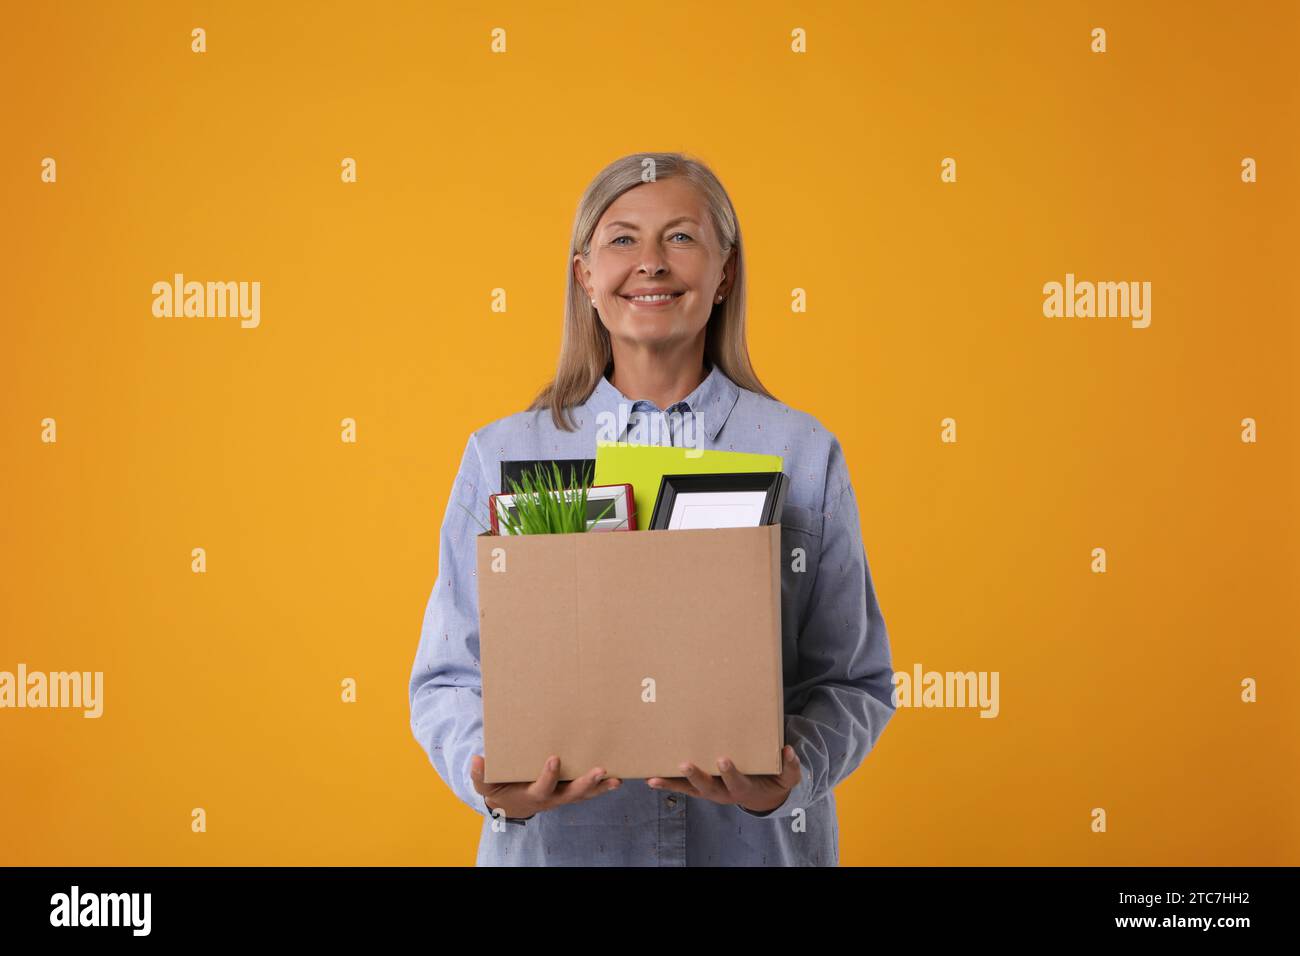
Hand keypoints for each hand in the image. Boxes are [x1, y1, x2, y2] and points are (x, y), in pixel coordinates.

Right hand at [470, 753, 620, 819]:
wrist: (509, 804)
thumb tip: (476, 760)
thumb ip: (480, 775)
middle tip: (599, 770)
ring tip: (617, 780)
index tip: (554, 758)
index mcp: (532, 794)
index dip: (549, 775)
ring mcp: (563, 796)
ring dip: (600, 788)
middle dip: (585, 783)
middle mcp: (552, 798)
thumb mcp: (485, 783)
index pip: (543, 787)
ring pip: (584, 794)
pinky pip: (588, 791)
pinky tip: (617, 779)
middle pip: (571, 794)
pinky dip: (601, 787)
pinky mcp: (569, 791)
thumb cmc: (499, 788)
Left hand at [647, 745, 800, 813]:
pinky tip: (651, 779)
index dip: (729, 772)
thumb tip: (789, 751)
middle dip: (696, 776)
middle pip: (707, 787)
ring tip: (654, 778)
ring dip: (673, 783)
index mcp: (743, 788)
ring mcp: (709, 792)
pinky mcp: (700, 789)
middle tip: (685, 764)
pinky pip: (681, 788)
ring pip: (690, 789)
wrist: (762, 795)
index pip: (736, 780)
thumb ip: (791, 767)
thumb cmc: (773, 780)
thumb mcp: (787, 777)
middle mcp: (723, 793)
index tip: (723, 758)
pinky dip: (667, 784)